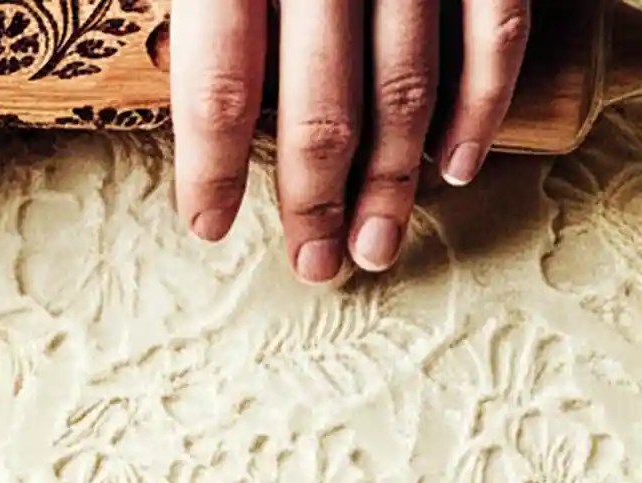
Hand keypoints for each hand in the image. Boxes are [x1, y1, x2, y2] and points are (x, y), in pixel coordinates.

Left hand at [170, 0, 529, 282]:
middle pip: (317, 108)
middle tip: (312, 262)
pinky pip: (493, 32)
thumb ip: (201, 13)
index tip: (210, 225)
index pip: (219, 86)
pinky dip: (480, 107)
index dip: (211, 168)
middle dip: (313, 201)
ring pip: (405, 86)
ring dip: (391, 181)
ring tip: (373, 246)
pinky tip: (455, 168)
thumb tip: (185, 93)